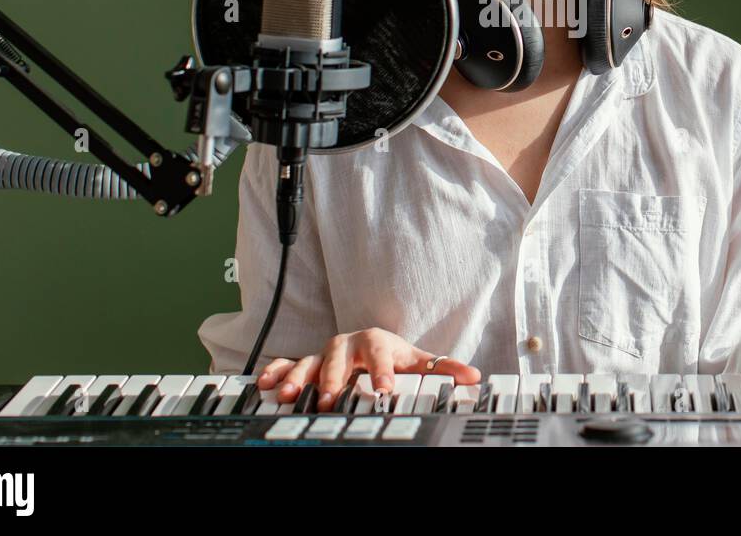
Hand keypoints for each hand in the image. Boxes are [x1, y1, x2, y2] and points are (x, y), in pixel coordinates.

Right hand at [256, 327, 481, 411]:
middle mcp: (348, 345)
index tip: (384, 388)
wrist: (370, 344)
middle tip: (329, 399)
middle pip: (339, 357)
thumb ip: (444, 370)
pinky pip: (287, 364)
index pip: (381, 354)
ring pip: (309, 360)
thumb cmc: (393, 355)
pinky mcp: (307, 361)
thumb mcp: (417, 361)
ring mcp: (325, 353)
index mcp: (377, 342)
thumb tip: (474, 376)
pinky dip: (276, 372)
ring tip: (289, 395)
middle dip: (333, 378)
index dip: (381, 370)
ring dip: (298, 376)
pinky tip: (266, 385)